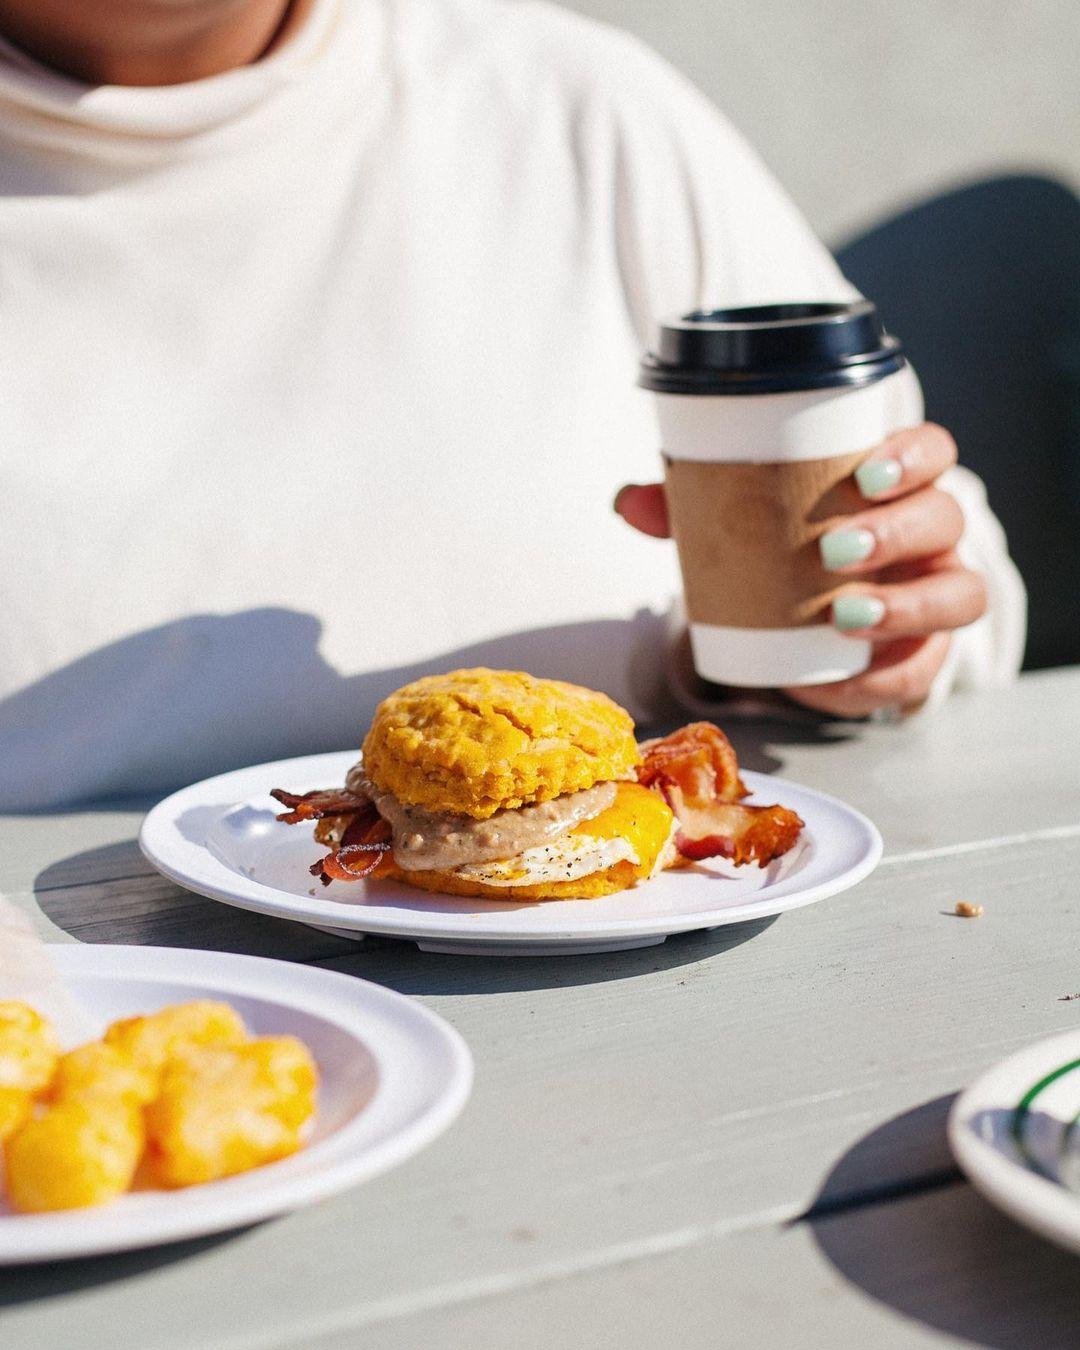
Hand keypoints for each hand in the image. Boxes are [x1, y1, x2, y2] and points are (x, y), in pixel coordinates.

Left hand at [614, 422, 987, 716]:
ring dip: (908, 604)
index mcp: (894, 486)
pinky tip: (839, 679)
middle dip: (896, 531)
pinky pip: (922, 671)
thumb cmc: (784, 554)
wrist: (802, 630)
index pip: (932, 451)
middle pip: (943, 519)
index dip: (913, 455)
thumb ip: (689, 508)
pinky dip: (881, 679)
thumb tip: (627, 501)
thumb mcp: (739, 526)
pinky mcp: (922, 656)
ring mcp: (934, 594)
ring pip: (957, 593)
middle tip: (834, 549)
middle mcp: (928, 537)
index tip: (865, 471)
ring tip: (844, 615)